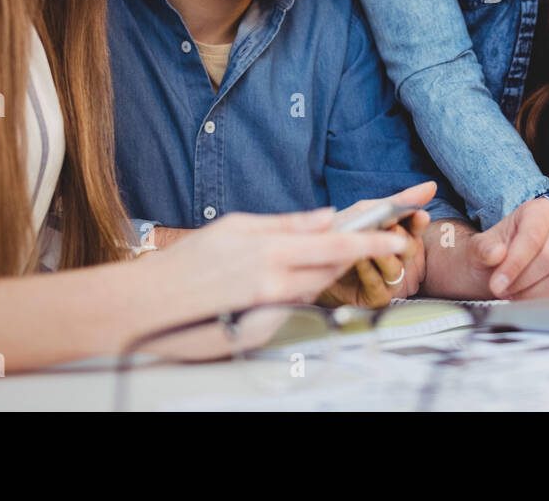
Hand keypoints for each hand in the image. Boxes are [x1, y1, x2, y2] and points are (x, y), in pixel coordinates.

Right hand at [163, 207, 409, 312]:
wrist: (149, 306)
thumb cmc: (187, 263)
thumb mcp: (237, 227)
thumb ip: (286, 223)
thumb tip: (325, 215)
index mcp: (271, 251)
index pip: (336, 243)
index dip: (372, 240)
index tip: (399, 236)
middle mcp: (276, 283)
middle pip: (332, 267)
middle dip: (348, 252)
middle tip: (352, 239)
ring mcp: (271, 312)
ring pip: (315, 287)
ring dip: (316, 271)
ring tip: (284, 260)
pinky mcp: (264, 333)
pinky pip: (293, 308)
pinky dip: (292, 292)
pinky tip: (265, 285)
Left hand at [315, 181, 435, 307]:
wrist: (311, 256)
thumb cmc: (340, 233)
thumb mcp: (367, 211)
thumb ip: (399, 201)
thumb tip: (432, 186)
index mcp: (396, 235)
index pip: (416, 228)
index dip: (419, 222)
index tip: (419, 215)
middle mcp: (395, 257)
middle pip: (410, 249)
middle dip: (398, 238)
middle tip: (388, 229)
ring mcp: (386, 279)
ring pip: (397, 269)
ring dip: (382, 255)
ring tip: (368, 246)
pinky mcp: (374, 297)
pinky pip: (380, 286)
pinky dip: (370, 272)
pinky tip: (358, 261)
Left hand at [466, 198, 548, 299]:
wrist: (500, 268)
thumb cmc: (492, 255)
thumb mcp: (477, 249)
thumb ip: (483, 249)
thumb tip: (495, 253)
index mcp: (539, 210)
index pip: (533, 236)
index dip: (514, 263)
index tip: (497, 284)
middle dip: (523, 280)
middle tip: (503, 291)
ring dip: (533, 294)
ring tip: (513, 295)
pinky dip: (548, 301)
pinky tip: (529, 300)